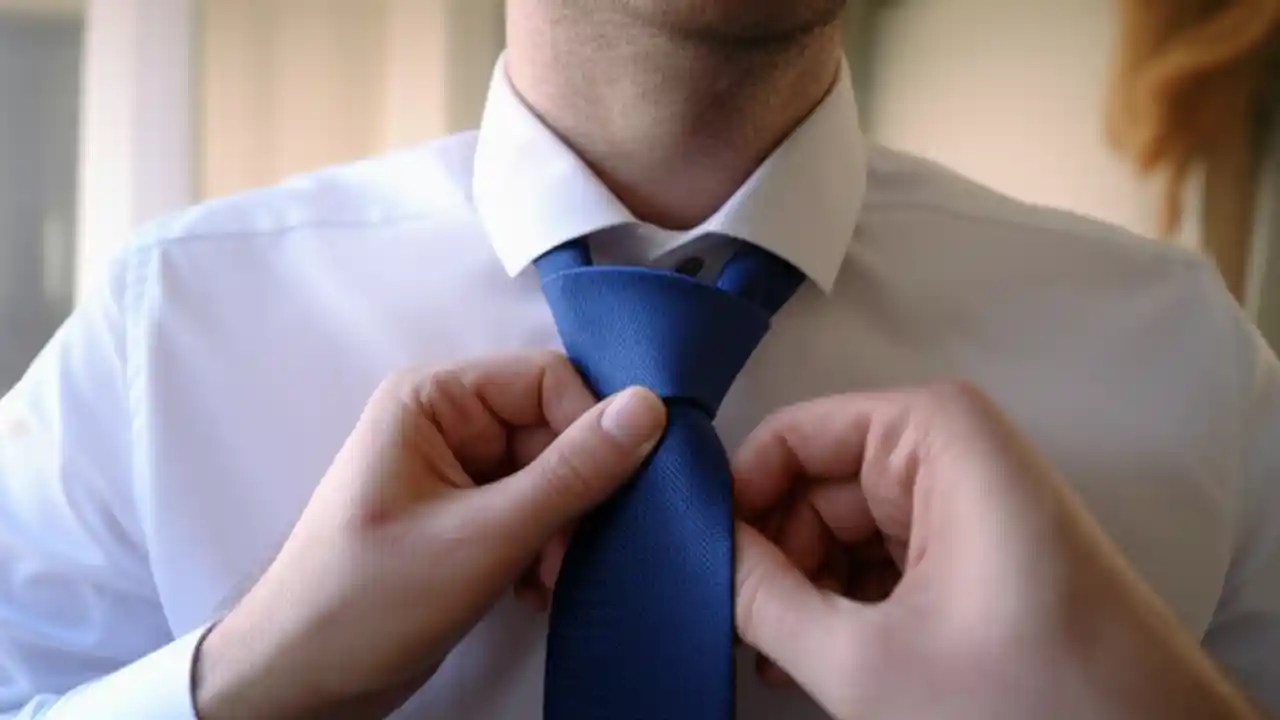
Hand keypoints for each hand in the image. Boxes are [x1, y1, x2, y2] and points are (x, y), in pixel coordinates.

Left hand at [193, 353, 665, 719]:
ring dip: (564, 531)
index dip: (588, 429)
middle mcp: (446, 421)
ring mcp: (455, 470)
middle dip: (575, 496)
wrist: (300, 683)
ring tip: (548, 581)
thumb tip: (651, 407)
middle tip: (569, 558)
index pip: (547, 379)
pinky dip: (545, 549)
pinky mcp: (464, 516)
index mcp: (433, 399)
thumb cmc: (368, 602)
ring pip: (551, 476)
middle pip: (553, 429)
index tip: (608, 495)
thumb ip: (571, 474)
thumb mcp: (482, 538)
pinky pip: (532, 510)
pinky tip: (535, 590)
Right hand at [732, 383, 1259, 719]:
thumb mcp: (864, 660)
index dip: (738, 498)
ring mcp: (967, 502)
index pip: (791, 436)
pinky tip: (819, 657)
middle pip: (815, 483)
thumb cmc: (1041, 702)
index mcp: (933, 436)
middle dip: (773, 553)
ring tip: (779, 655)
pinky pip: (883, 556)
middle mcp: (954, 452)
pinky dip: (845, 602)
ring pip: (843, 526)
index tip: (703, 558)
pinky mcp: (976, 551)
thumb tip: (707, 556)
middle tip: (738, 622)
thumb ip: (761, 600)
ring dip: (806, 588)